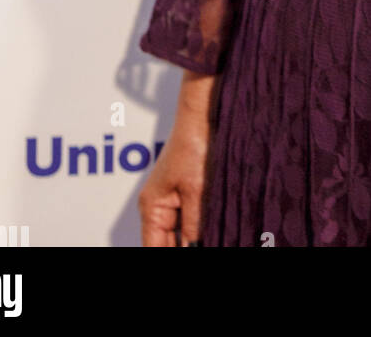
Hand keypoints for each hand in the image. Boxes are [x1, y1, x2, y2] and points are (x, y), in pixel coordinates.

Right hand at [139, 73, 215, 246]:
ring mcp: (173, 200)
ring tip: (219, 237)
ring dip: (196, 239)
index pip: (154, 249)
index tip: (196, 253)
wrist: (204, 114)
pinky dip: (201, 230)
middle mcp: (158, 207)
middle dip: (187, 247)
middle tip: (213, 241)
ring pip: (182, 235)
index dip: (171, 256)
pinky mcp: (187, 193)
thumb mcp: (196, 191)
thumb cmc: (194, 145)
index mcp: (152, 208)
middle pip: (167, 244)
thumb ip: (194, 227)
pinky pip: (191, 221)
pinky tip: (217, 232)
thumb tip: (196, 249)